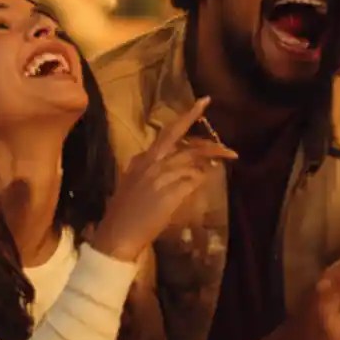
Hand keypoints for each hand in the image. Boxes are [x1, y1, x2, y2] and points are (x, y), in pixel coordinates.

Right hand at [93, 97, 236, 261]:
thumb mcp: (132, 184)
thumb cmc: (123, 214)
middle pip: (180, 139)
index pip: (168, 134)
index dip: (187, 118)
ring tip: (223, 160)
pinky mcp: (170, 193)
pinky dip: (201, 179)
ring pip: (192, 160)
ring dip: (208, 162)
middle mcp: (151, 163)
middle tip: (218, 125)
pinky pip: (193, 181)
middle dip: (200, 128)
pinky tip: (205, 180)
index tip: (203, 104)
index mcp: (141, 160)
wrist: (116, 236)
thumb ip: (148, 171)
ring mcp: (161, 177)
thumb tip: (167, 164)